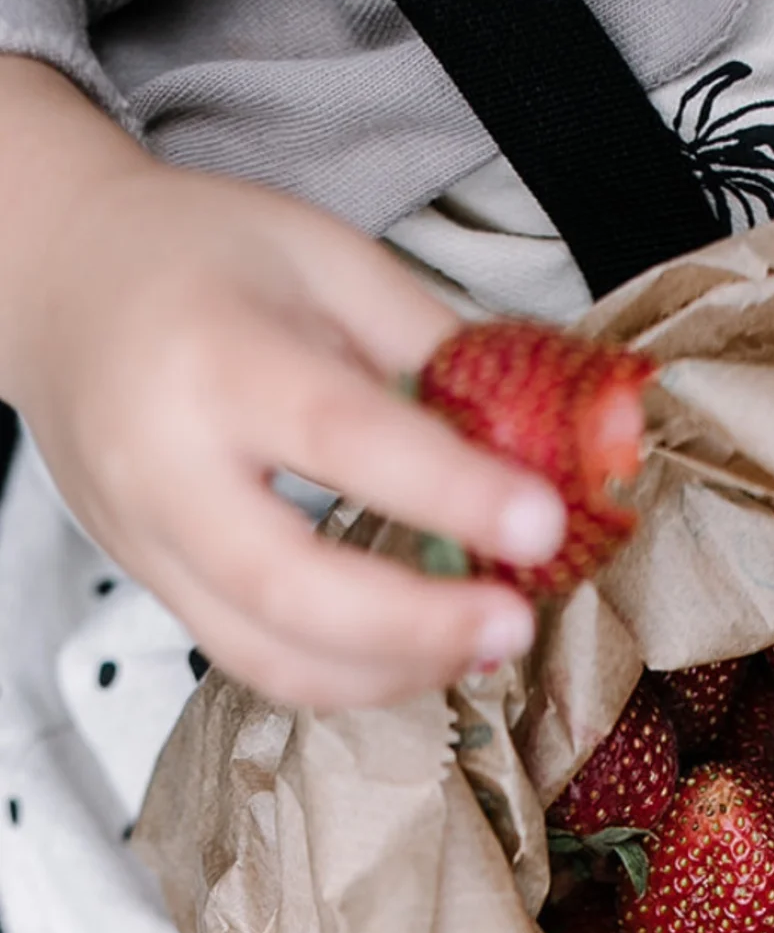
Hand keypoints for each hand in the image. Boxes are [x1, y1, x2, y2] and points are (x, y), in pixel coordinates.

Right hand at [0, 62, 563, 707]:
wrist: (56, 283)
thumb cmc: (198, 258)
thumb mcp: (325, 257)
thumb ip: (435, 344)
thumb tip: (558, 431)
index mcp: (212, 355)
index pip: (338, 436)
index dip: (448, 490)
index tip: (543, 521)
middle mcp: (162, 464)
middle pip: (286, 584)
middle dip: (417, 624)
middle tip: (517, 620)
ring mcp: (146, 540)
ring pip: (265, 653)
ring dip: (392, 671)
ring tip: (487, 641)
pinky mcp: (153, 586)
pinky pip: (252, 659)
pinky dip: (348, 675)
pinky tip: (421, 651)